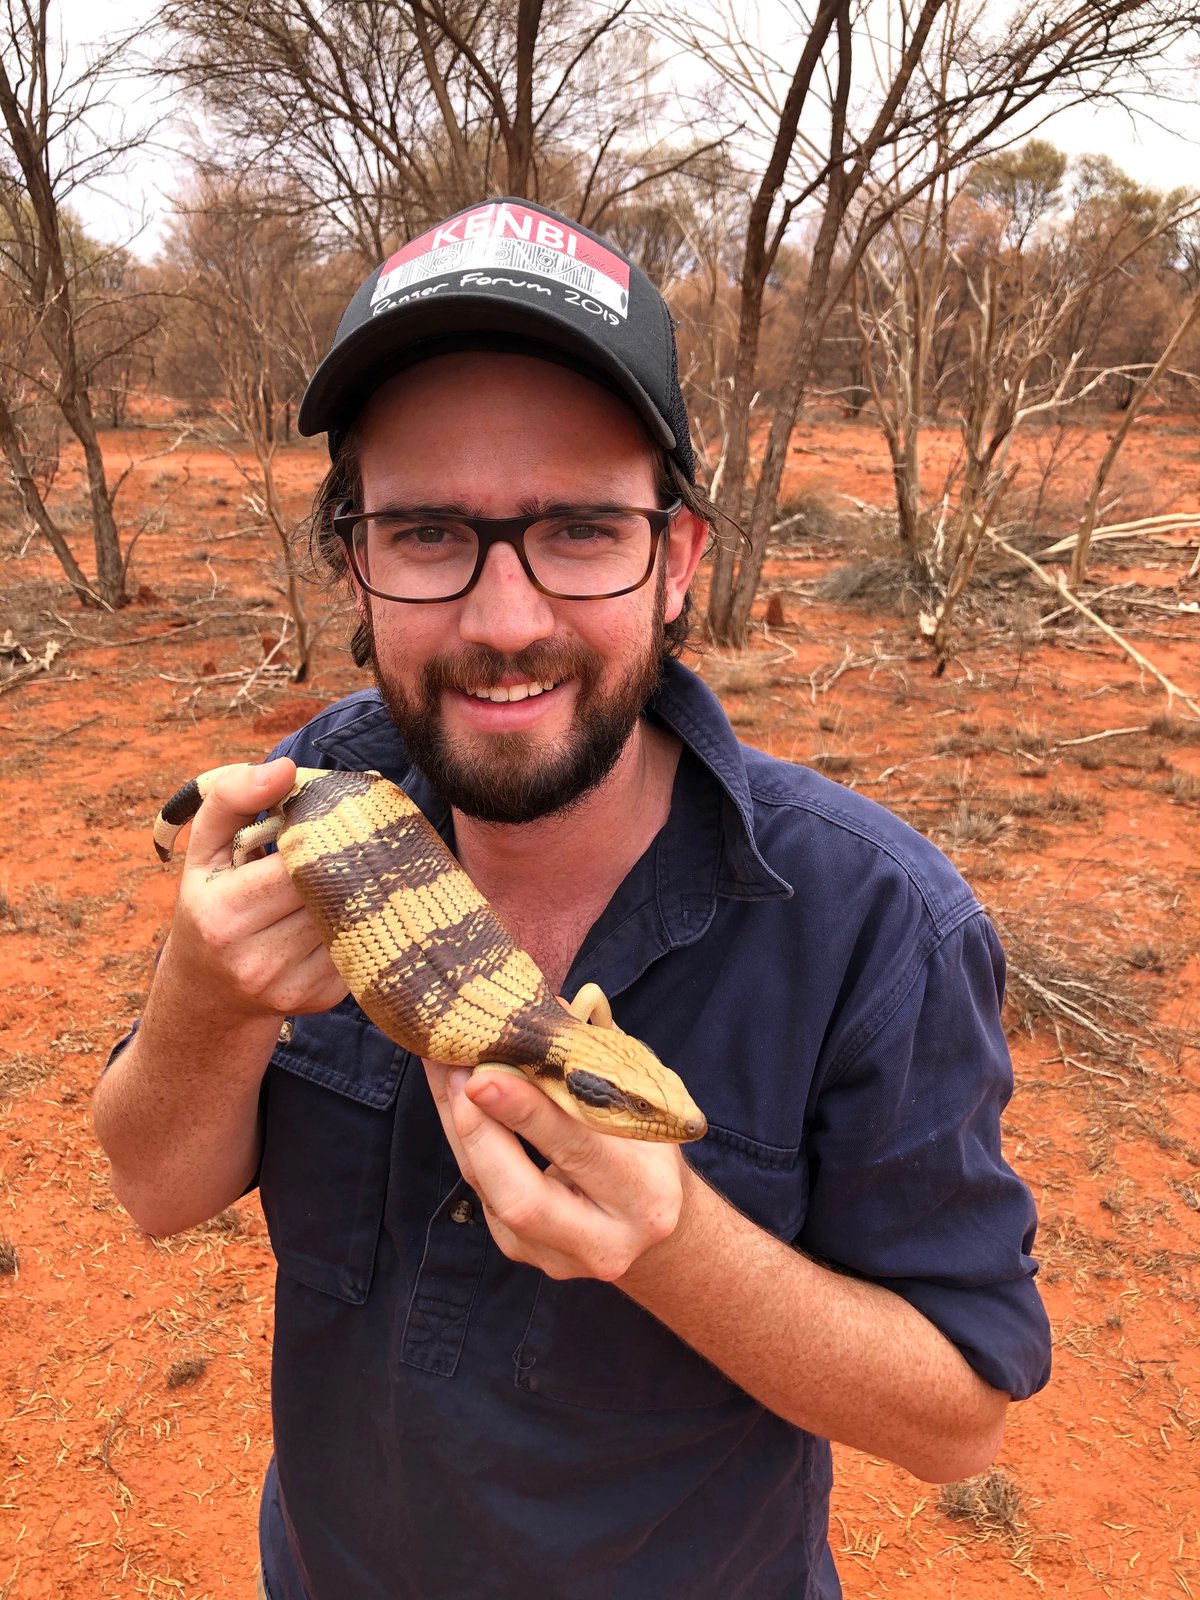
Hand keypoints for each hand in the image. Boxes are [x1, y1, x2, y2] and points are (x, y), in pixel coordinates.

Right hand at [162, 758, 347, 1023]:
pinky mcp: (319, 1000)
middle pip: (330, 891)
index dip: (320, 836)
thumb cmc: (210, 900)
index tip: (327, 821)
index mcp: (223, 914)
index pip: (298, 864)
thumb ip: (233, 797)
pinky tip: (344, 910)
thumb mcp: (205, 848)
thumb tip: (284, 768)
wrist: (206, 990)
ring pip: (350, 917)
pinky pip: (357, 946)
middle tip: (351, 839)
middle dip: (342, 861)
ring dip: (354, 890)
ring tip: (347, 871)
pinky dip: (357, 922)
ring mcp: (289, 986)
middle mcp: (254, 959)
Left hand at [423, 1058, 689, 1281]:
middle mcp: (606, 1241)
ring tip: (447, 1071)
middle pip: (523, 1199)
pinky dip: (467, 1145)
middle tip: (455, 1071)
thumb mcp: (643, 1101)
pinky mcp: (527, 1257)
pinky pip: (484, 1199)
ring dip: (463, 1132)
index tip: (486, 1072)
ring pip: (494, 1200)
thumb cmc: (647, 1148)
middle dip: (479, 1133)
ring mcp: (561, 1258)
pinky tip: (458, 1102)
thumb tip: (550, 1008)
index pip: (581, 1151)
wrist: (656, 1225)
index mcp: (647, 1195)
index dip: (528, 1114)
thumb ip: (600, 1059)